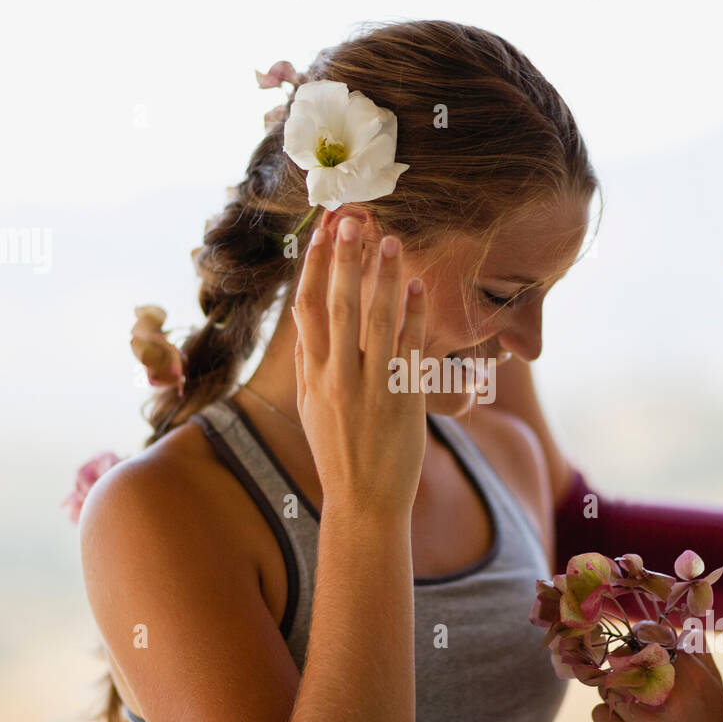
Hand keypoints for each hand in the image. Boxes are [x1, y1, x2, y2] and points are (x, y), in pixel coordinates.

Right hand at [290, 217, 427, 516]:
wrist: (364, 502)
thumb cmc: (337, 452)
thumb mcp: (309, 405)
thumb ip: (306, 362)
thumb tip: (304, 319)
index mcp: (311, 375)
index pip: (308, 309)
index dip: (314, 268)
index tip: (322, 234)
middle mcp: (337, 377)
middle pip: (339, 304)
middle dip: (345, 259)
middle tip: (352, 219)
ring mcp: (371, 387)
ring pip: (376, 319)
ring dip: (384, 276)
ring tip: (391, 240)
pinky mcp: (403, 398)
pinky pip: (409, 346)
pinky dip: (414, 314)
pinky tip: (418, 285)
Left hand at [591, 646, 722, 721]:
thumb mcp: (713, 688)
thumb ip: (696, 651)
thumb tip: (676, 623)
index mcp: (696, 681)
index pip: (654, 639)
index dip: (641, 639)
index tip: (637, 645)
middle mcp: (672, 701)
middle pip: (624, 659)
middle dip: (622, 663)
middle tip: (627, 671)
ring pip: (609, 686)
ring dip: (615, 691)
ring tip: (630, 702)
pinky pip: (598, 712)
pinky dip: (606, 715)